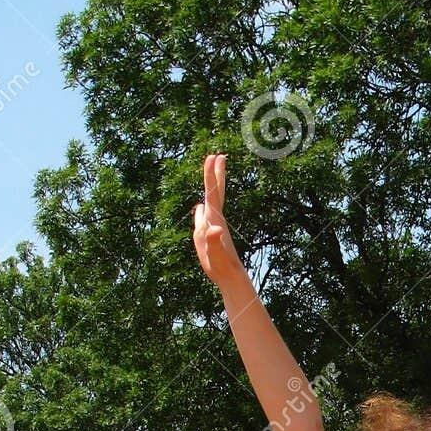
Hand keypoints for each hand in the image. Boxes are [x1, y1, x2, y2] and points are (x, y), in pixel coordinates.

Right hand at [192, 152, 247, 289]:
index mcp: (215, 219)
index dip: (211, 175)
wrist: (229, 275)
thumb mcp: (214, 253)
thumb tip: (215, 229)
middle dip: (215, 174)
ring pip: (210, 203)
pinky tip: (201, 206)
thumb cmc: (221, 265)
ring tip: (211, 175)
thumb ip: (212, 239)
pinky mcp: (210, 235)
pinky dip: (202, 207)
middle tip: (218, 155)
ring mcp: (213, 226)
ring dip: (210, 188)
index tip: (213, 156)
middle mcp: (215, 219)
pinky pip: (204, 217)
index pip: (212, 192)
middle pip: (215, 192)